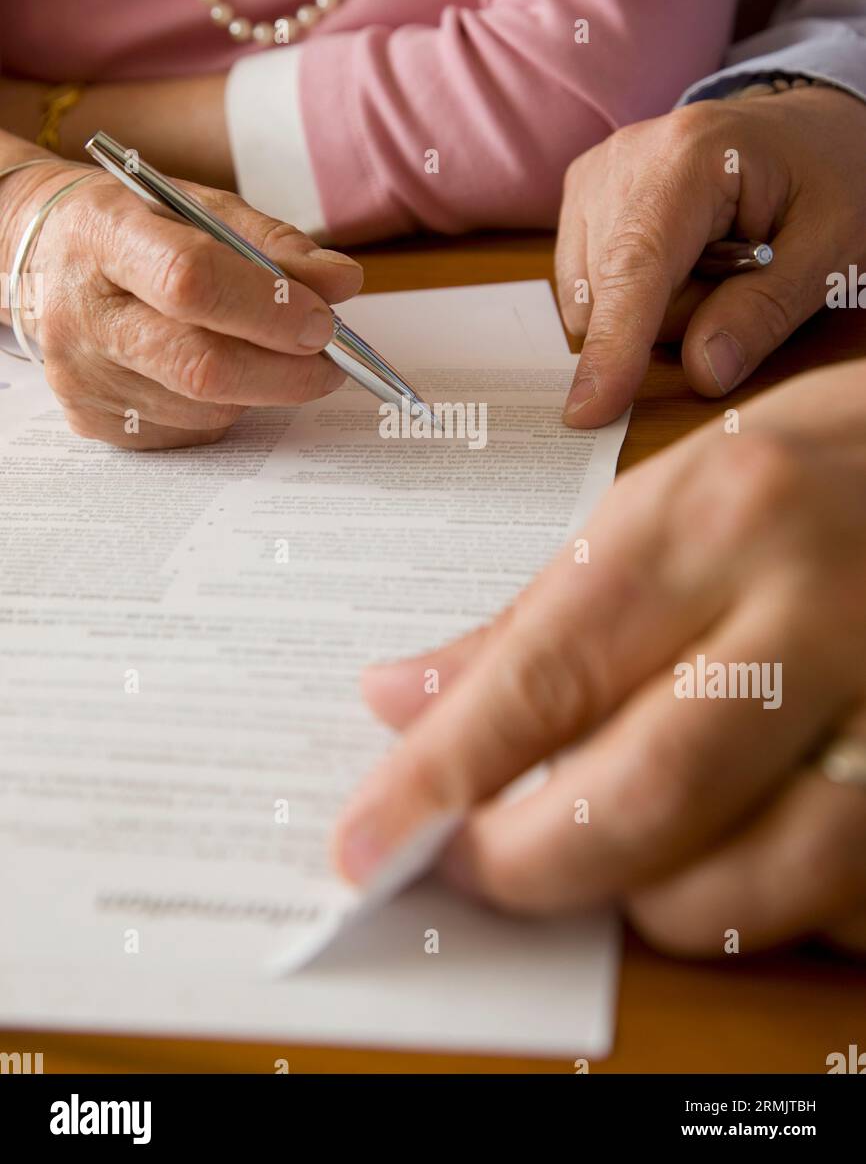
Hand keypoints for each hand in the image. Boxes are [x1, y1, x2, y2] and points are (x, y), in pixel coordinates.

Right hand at [2, 159, 362, 447]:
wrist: (48, 256)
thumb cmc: (137, 227)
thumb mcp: (200, 207)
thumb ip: (274, 244)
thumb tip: (341, 283)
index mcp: (105, 234)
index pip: (191, 281)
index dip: (269, 307)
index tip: (322, 319)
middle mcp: (81, 311)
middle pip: (201, 365)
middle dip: (285, 371)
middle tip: (328, 361)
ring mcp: (81, 375)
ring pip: (205, 408)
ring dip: (258, 389)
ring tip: (262, 353)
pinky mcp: (91, 420)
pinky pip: (188, 432)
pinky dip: (224, 408)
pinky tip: (216, 371)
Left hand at [333, 360, 865, 956]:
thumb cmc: (817, 466)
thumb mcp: (671, 494)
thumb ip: (539, 611)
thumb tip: (404, 701)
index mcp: (718, 518)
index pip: (545, 675)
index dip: (440, 775)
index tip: (368, 839)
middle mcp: (812, 609)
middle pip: (645, 795)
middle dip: (530, 863)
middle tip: (469, 866)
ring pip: (756, 876)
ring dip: (652, 901)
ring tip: (609, 860)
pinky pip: (845, 898)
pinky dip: (769, 906)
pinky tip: (733, 854)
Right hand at [555, 85, 865, 426]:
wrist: (804, 129)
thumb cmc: (826, 177)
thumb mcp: (831, 248)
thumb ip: (766, 311)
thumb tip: (702, 372)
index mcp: (690, 156)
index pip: (637, 266)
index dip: (614, 342)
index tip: (590, 409)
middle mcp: (624, 159)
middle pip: (616, 294)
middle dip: (678, 314)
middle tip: (742, 270)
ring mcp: (594, 176)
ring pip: (595, 300)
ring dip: (655, 308)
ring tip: (711, 261)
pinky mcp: (580, 197)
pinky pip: (586, 290)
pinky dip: (632, 296)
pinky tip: (677, 261)